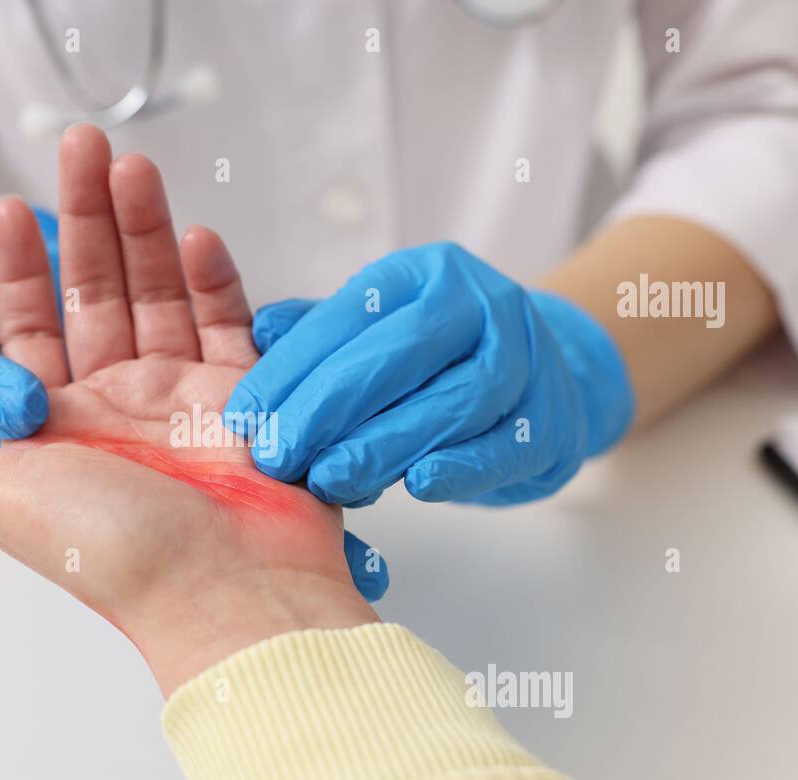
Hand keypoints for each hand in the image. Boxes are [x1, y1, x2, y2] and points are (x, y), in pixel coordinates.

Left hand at [0, 125, 379, 693]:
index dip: (19, 267)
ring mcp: (181, 397)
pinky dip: (211, 279)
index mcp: (58, 426)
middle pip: (98, 294)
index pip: (31, 327)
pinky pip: (224, 322)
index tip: (8, 207)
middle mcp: (117, 407)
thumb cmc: (108, 551)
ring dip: (146, 229)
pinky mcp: (241, 396)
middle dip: (88, 221)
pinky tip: (193, 233)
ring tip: (133, 166)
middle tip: (83, 147)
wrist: (224, 595)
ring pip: (159, 295)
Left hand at [226, 243, 634, 506]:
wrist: (549, 376)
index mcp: (426, 275)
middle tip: (278, 455)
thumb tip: (259, 331)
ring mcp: (529, 359)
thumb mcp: (378, 331)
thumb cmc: (438, 359)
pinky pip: (506, 444)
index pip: (352, 317)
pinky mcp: (553, 420)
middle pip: (402, 354)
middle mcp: (482, 305)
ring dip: (388, 444)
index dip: (292, 368)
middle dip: (330, 407)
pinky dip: (463, 467)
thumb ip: (319, 332)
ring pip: (456, 401)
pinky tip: (419, 486)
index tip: (245, 416)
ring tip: (331, 480)